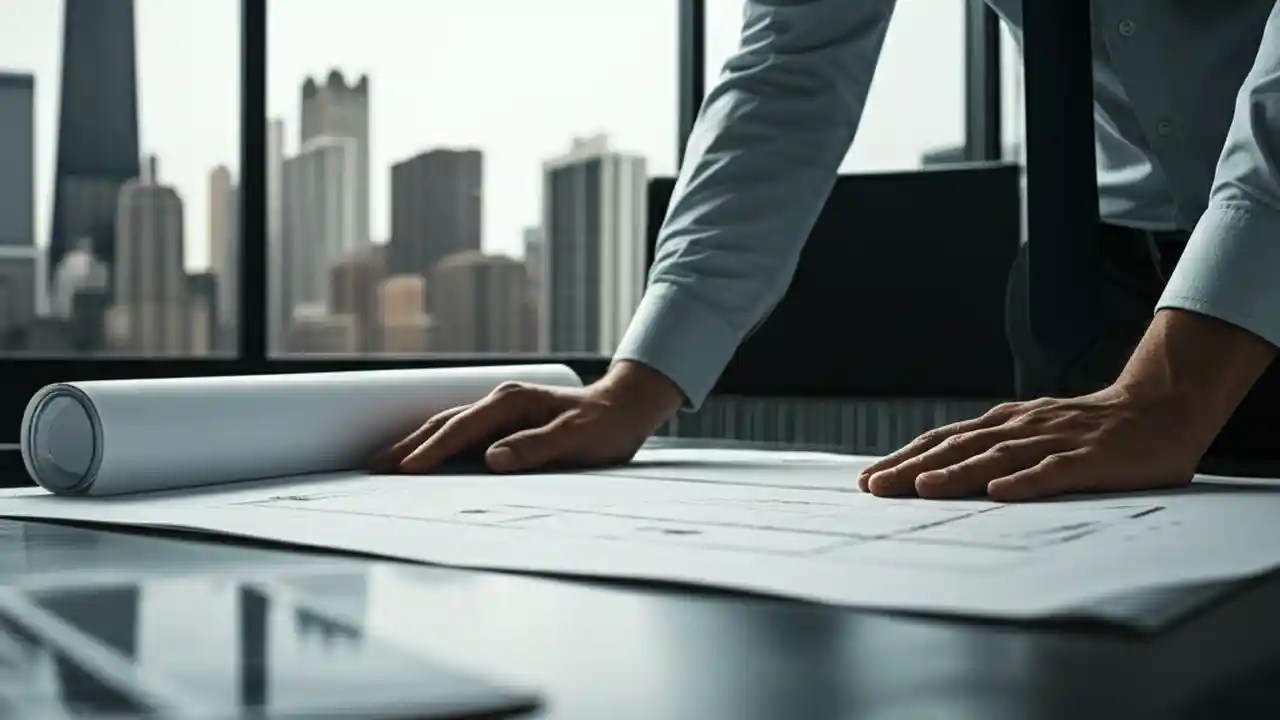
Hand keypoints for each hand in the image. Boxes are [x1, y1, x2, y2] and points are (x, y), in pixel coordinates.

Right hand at [368, 361, 683, 473]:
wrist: (625, 408)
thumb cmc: (604, 427)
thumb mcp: (577, 441)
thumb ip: (537, 449)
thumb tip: (492, 458)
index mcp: (511, 403)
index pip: (461, 429)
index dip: (431, 451)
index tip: (404, 471)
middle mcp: (500, 401)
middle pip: (442, 423)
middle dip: (406, 446)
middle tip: (371, 467)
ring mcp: (499, 410)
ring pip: (446, 426)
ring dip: (414, 444)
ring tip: (382, 462)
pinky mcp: (503, 422)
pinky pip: (460, 432)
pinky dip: (435, 444)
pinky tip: (421, 457)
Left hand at [859, 309, 1275, 501]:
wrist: (1161, 407)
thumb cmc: (1093, 429)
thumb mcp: (1035, 433)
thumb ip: (995, 449)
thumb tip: (941, 472)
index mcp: (1006, 423)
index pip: (944, 439)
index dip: (905, 458)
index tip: (869, 478)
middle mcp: (1022, 426)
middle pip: (958, 447)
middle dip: (913, 467)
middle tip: (875, 488)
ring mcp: (1055, 440)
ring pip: (997, 456)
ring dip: (957, 473)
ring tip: (922, 489)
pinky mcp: (1091, 458)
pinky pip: (1054, 471)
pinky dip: (1025, 481)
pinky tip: (1001, 493)